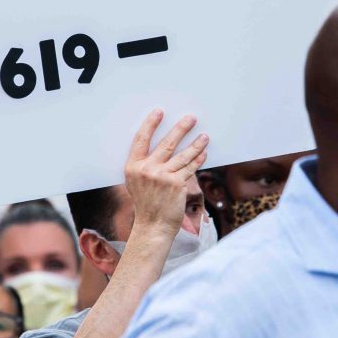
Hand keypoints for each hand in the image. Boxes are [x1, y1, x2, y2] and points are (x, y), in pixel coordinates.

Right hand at [122, 110, 208, 238]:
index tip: (159, 112)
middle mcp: (147, 170)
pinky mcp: (176, 184)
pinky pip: (190, 168)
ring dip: (196, 144)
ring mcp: (162, 177)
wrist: (153, 226)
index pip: (141, 140)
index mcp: (133, 167)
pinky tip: (204, 152)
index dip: (150, 124)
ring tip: (204, 136)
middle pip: (166, 143)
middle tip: (191, 118)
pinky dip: (198, 159)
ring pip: (183, 155)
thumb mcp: (137, 183)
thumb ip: (145, 166)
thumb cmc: (147, 203)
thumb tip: (165, 146)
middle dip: (180, 129)